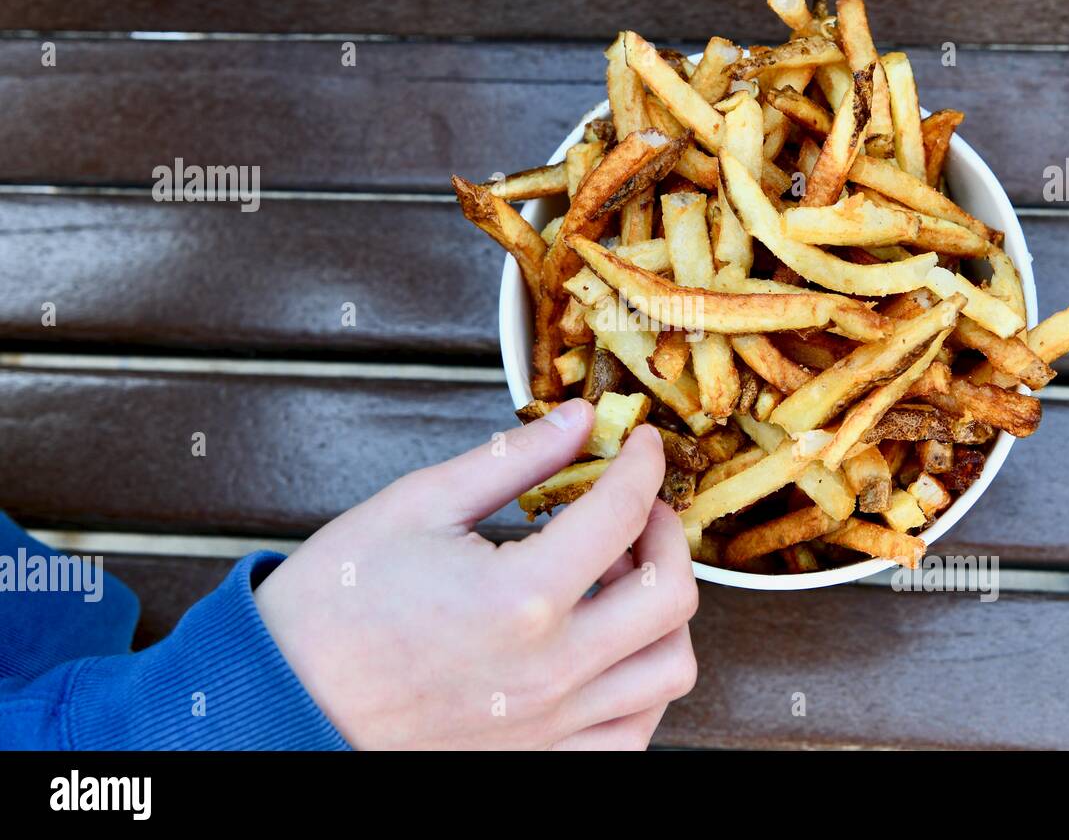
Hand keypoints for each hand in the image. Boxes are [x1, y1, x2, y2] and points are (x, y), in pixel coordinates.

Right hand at [252, 398, 699, 749]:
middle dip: (669, 535)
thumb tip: (577, 420)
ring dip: (665, 614)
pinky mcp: (540, 762)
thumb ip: (512, 461)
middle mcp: (551, 670)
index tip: (640, 446)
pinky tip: (611, 649)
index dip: (643, 465)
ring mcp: (551, 726)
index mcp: (520, 596)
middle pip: (672, 596)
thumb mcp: (418, 506)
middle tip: (638, 511)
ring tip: (623, 581)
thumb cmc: (337, 603)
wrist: (283, 701)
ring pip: (670, 669)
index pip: (624, 514)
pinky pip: (633, 734)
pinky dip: (642, 686)